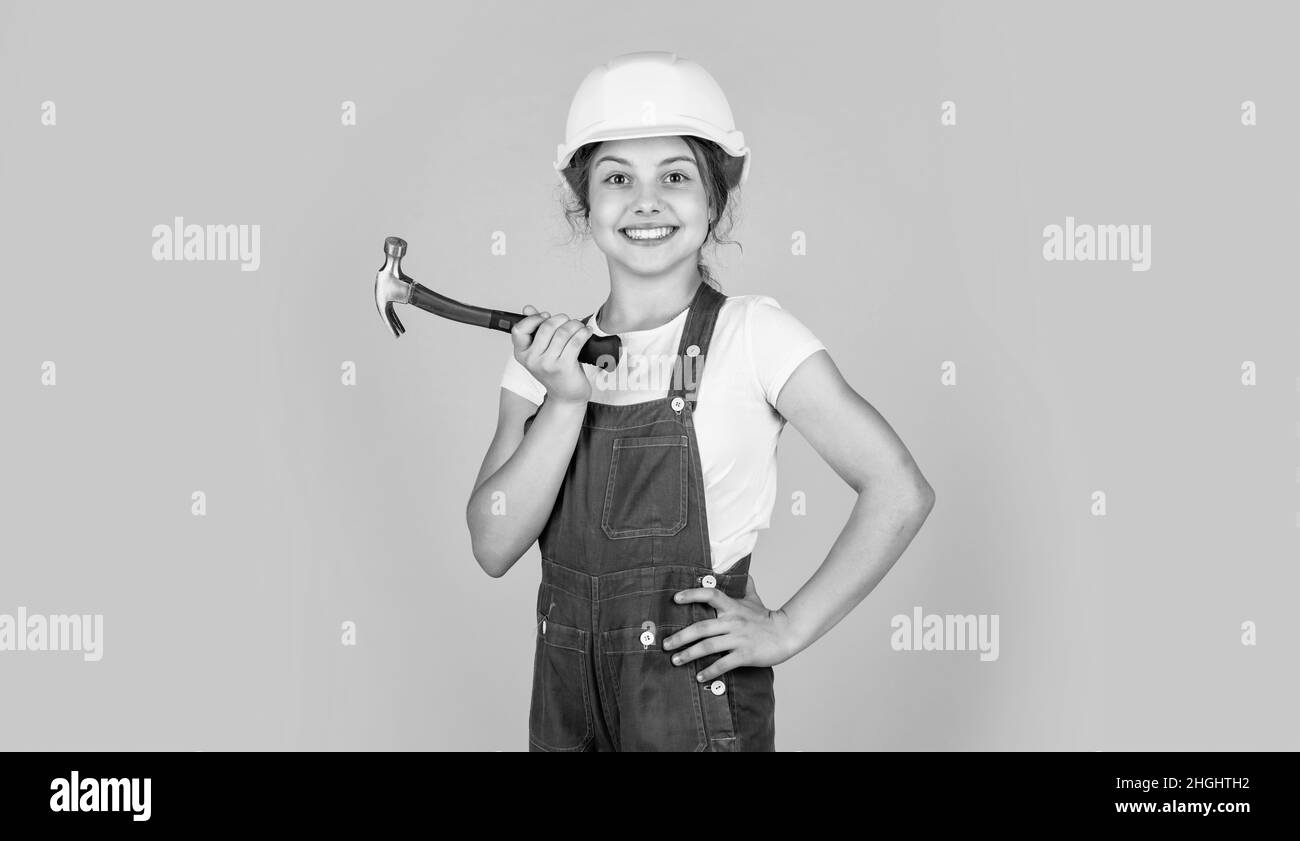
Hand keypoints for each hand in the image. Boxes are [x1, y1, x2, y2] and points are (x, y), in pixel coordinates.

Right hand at [511, 304, 592, 405]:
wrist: (566, 396)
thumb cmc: (555, 370)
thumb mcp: (541, 351)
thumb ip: (535, 329)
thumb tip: (527, 308)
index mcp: (522, 354)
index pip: (519, 329)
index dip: (533, 319)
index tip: (546, 316)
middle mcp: (532, 360)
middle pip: (546, 327)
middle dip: (561, 319)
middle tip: (569, 322)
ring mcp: (547, 364)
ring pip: (563, 332)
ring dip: (575, 325)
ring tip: (580, 327)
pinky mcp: (564, 367)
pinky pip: (575, 341)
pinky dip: (583, 333)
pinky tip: (586, 332)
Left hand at [661, 577, 799, 682]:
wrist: (787, 634)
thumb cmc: (767, 618)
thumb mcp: (755, 599)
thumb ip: (746, 586)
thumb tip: (744, 573)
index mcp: (733, 607)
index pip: (710, 595)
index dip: (692, 595)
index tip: (675, 599)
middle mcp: (733, 621)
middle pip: (701, 627)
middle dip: (680, 637)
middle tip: (665, 644)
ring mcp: (738, 639)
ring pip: (708, 646)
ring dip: (689, 654)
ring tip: (676, 661)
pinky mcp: (745, 655)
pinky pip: (723, 664)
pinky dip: (710, 671)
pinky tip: (699, 676)